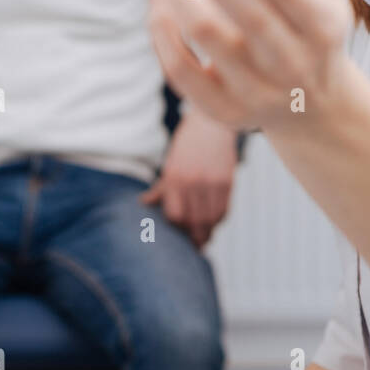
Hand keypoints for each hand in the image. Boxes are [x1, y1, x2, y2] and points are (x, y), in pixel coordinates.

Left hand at [140, 111, 236, 248]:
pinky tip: (214, 221)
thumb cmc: (188, 145)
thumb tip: (143, 203)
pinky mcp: (226, 181)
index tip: (179, 233)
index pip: (175, 215)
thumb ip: (160, 187)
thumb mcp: (171, 164)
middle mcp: (192, 181)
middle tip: (194, 245)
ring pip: (210, 219)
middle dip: (194, 237)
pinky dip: (219, 220)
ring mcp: (211, 182)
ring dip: (208, 231)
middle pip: (194, 221)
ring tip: (205, 237)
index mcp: (174, 178)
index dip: (178, 228)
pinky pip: (224, 210)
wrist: (211, 124)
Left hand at [143, 0, 353, 132]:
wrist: (312, 100)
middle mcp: (294, 64)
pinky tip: (158, 6)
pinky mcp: (223, 110)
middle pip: (246, 11)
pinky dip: (162, 32)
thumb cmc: (306, 20)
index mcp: (325, 26)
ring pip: (206, 32)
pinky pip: (181, 70)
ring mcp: (257, 92)